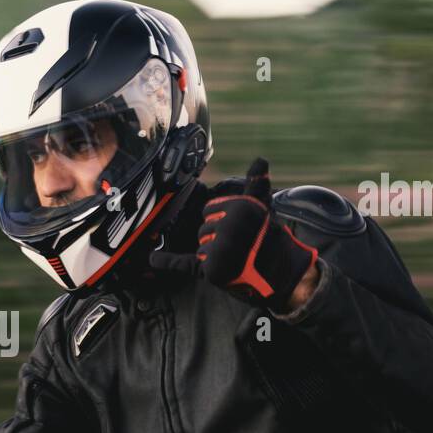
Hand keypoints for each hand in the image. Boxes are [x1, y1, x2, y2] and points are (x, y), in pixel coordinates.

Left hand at [151, 158, 316, 311]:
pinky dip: (166, 261)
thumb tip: (260, 160)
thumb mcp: (262, 209)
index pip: (209, 210)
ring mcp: (219, 249)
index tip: (240, 230)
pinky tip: (153, 259)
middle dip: (217, 239)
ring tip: (235, 259)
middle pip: (203, 230)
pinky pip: (182, 263)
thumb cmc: (268, 240)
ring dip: (213, 255)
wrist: (280, 273)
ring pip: (200, 247)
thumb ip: (255, 184)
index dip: (221, 221)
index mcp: (237, 207)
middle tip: (239, 247)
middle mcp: (228, 227)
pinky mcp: (212, 269)